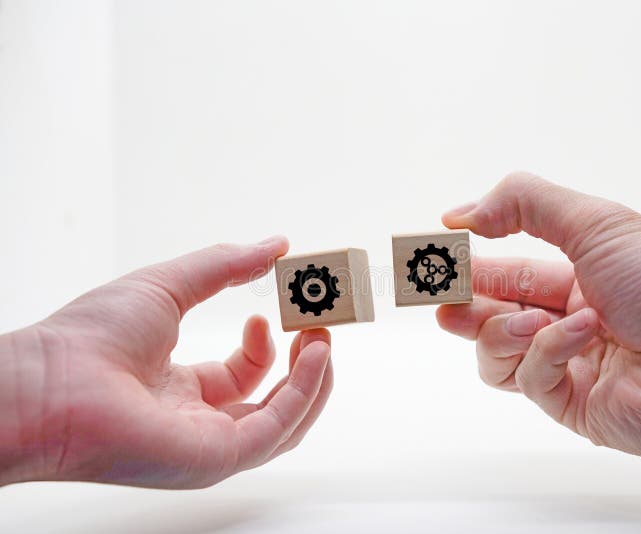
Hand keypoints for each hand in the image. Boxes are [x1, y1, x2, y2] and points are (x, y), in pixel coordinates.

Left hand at [0, 236, 332, 487]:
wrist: (51, 381)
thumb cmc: (90, 337)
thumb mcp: (171, 285)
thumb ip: (225, 265)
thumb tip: (275, 244)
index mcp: (183, 389)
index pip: (245, 375)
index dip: (267, 345)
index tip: (274, 313)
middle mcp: (201, 421)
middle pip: (275, 403)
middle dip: (305, 366)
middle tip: (320, 327)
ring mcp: (211, 444)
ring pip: (287, 424)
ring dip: (314, 381)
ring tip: (322, 339)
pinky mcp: (218, 457)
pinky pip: (278, 429)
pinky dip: (304, 391)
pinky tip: (312, 353)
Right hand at [437, 173, 640, 478]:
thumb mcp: (595, 221)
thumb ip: (523, 204)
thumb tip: (460, 212)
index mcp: (575, 276)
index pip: (504, 271)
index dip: (467, 263)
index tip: (433, 252)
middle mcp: (566, 321)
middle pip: (489, 316)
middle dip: (460, 305)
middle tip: (436, 297)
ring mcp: (567, 365)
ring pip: (495, 354)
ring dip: (500, 331)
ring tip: (525, 319)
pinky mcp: (570, 404)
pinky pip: (529, 379)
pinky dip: (547, 352)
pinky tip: (579, 337)